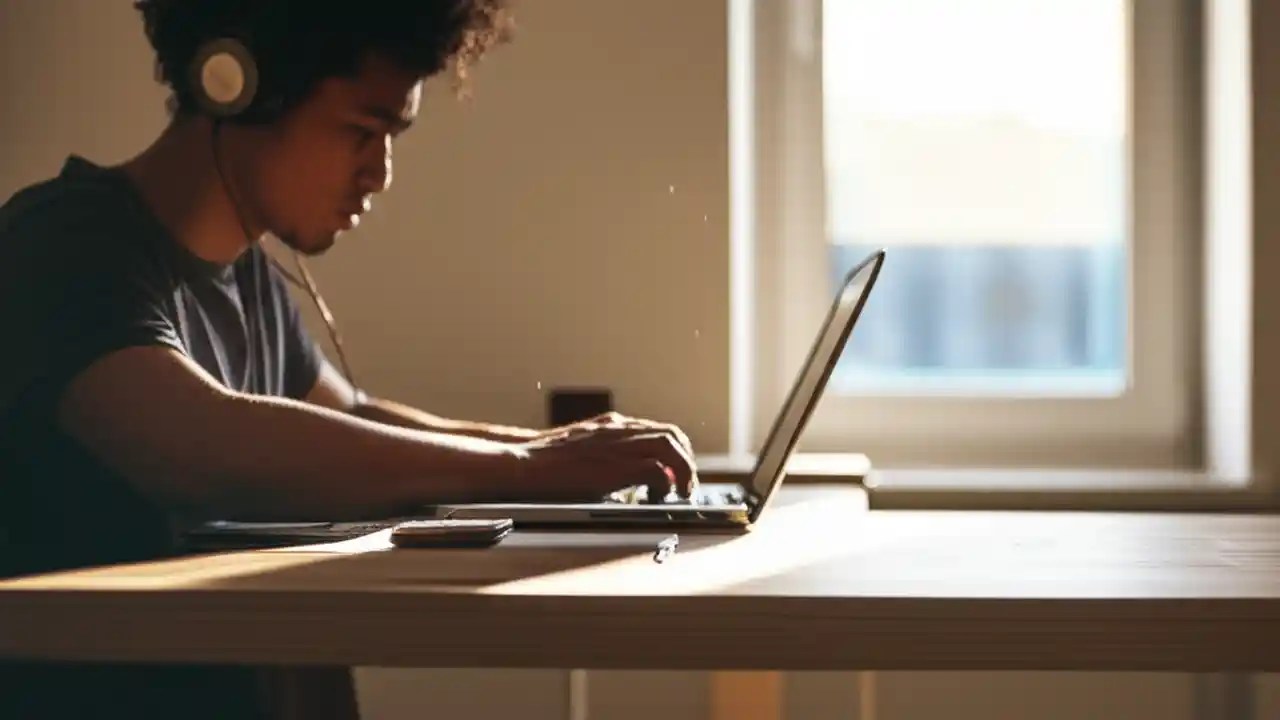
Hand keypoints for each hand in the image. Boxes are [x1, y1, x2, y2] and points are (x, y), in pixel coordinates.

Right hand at [518, 412, 698, 500]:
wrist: (523, 463)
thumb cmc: (543, 463)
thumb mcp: (580, 452)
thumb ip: (603, 458)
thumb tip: (622, 480)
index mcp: (612, 426)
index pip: (657, 430)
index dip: (674, 450)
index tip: (677, 471)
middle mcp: (620, 430)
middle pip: (671, 434)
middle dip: (685, 460)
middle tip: (685, 486)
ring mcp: (619, 444)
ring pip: (670, 445)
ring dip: (682, 470)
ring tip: (679, 493)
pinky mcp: (616, 466)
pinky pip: (657, 470)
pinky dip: (665, 483)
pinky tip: (657, 498)